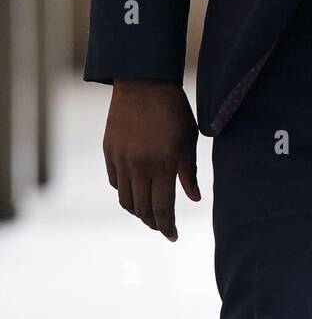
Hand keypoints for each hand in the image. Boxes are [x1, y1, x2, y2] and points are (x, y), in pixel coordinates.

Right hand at [103, 79, 200, 240]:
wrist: (143, 82)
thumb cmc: (173, 109)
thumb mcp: (188, 138)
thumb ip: (189, 171)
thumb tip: (194, 199)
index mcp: (163, 163)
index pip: (163, 208)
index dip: (168, 227)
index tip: (173, 236)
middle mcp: (139, 166)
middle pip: (142, 209)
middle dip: (153, 223)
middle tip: (162, 226)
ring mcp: (121, 160)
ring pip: (125, 200)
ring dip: (137, 211)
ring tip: (149, 211)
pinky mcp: (109, 152)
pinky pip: (115, 182)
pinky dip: (125, 192)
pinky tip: (135, 190)